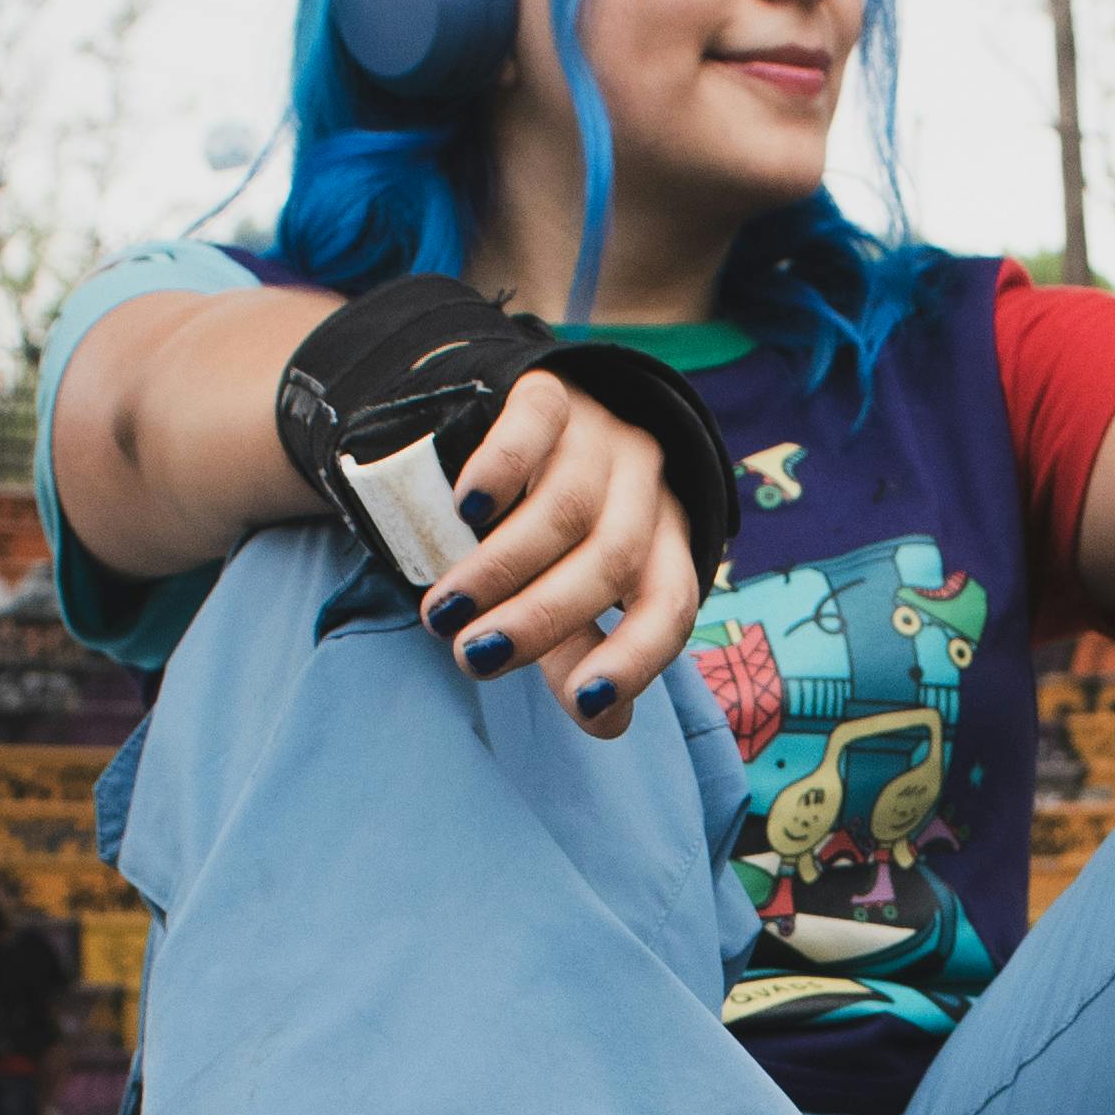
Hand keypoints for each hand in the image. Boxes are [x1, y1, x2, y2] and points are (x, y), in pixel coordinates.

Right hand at [425, 369, 707, 736]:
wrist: (497, 420)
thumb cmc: (536, 530)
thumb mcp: (560, 592)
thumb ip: (578, 652)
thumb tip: (609, 723)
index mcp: (665, 541)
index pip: (672, 603)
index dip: (637, 656)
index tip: (586, 702)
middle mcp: (645, 484)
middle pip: (613, 558)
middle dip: (542, 618)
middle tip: (474, 658)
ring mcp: (600, 431)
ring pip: (568, 505)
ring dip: (501, 568)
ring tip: (442, 611)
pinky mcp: (548, 391)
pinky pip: (534, 427)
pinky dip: (501, 470)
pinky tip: (465, 509)